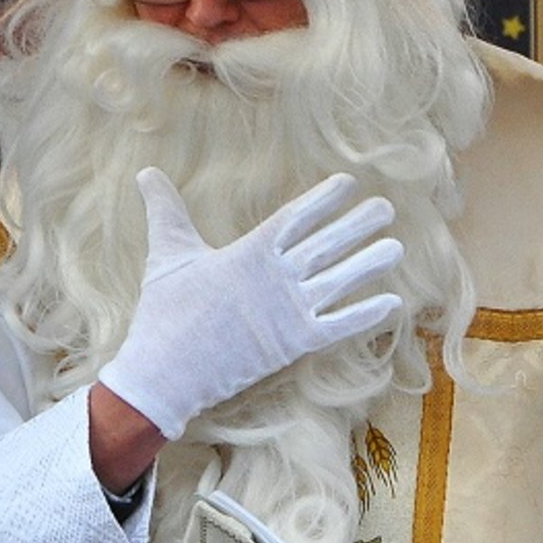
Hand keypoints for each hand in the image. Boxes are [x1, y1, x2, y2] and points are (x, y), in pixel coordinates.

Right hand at [96, 169, 402, 441]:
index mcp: (248, 252)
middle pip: (326, 244)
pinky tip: (392, 304)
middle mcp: (275, 277)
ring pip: (339, 281)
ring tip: (398, 246)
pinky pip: (338, 326)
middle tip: (386, 207)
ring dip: (369, 263)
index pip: (295, 217)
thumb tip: (145, 172)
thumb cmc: (165, 310)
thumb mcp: (166, 253)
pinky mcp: (293, 345)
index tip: (349, 183)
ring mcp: (287, 311)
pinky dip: (365, 315)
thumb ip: (165, 210)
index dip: (323, 198)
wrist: (166, 370)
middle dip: (357, 224)